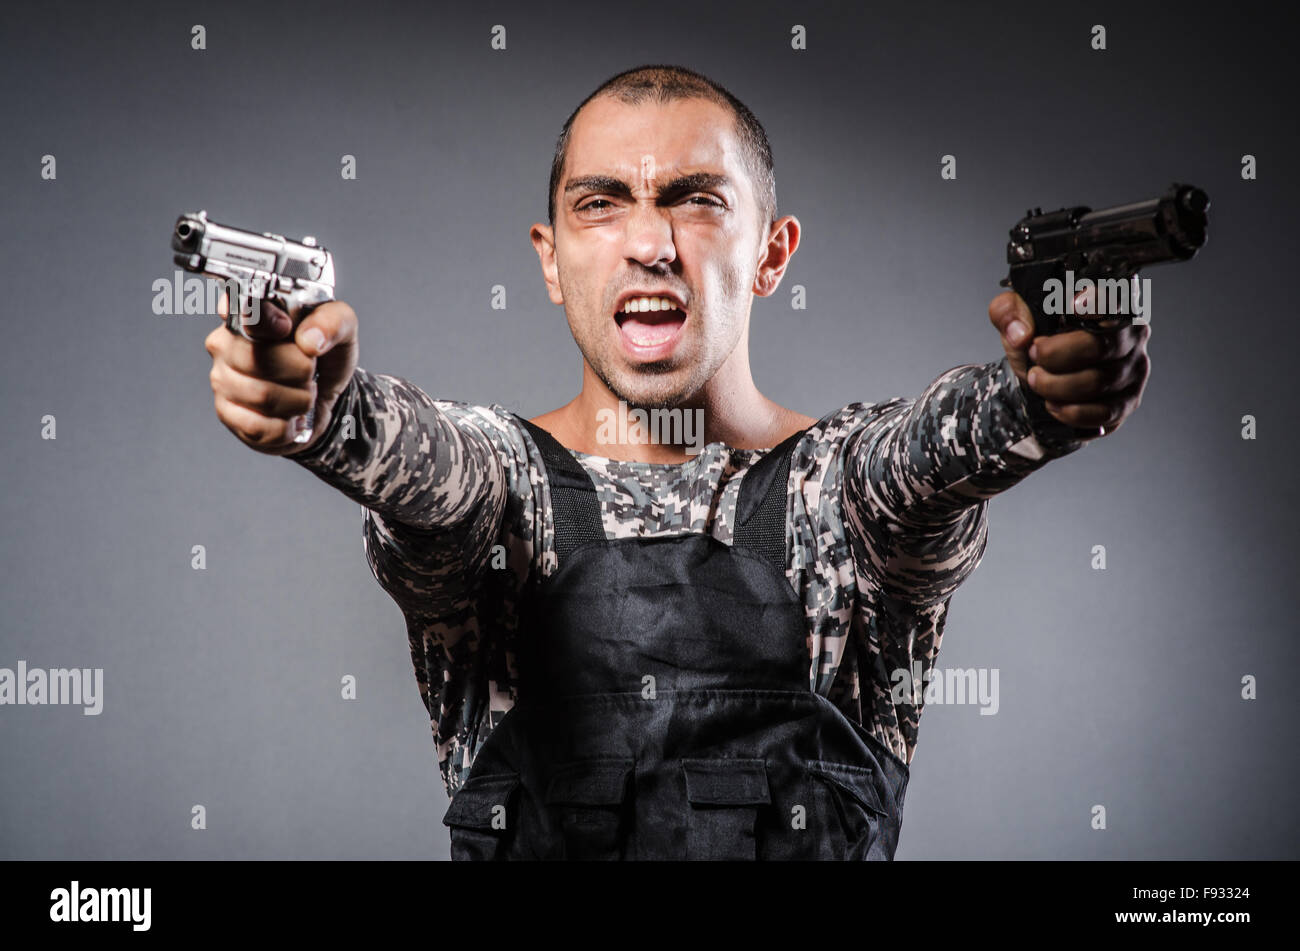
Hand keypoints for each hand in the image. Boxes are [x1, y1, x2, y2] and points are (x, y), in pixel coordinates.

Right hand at [205, 293, 357, 454]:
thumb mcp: (342, 331)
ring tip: (304, 393)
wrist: (325, 399)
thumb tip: (309, 340)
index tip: (286, 327)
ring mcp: (222, 379)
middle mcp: (226, 343)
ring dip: (298, 400)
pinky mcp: (227, 414)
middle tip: (311, 371)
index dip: (266, 320)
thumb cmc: (324, 359)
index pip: (242, 310)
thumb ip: (333, 322)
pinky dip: (286, 426)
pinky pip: (258, 426)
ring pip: (261, 395)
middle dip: (300, 370)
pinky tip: (291, 416)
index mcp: (249, 313)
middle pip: (257, 359)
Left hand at [988, 287, 1149, 437]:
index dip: (1096, 303)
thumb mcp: (1015, 319)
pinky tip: (1054, 404)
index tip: (1072, 305)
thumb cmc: (1038, 341)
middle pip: (1098, 346)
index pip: (1112, 300)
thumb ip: (1008, 312)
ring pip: (1097, 382)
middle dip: (1055, 356)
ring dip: (1056, 386)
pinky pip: (1103, 413)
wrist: (1040, 377)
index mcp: (1108, 306)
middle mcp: (1129, 336)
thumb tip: (1020, 334)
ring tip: (1037, 381)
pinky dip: (1071, 412)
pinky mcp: (1127, 402)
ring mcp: (1132, 370)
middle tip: (1034, 356)